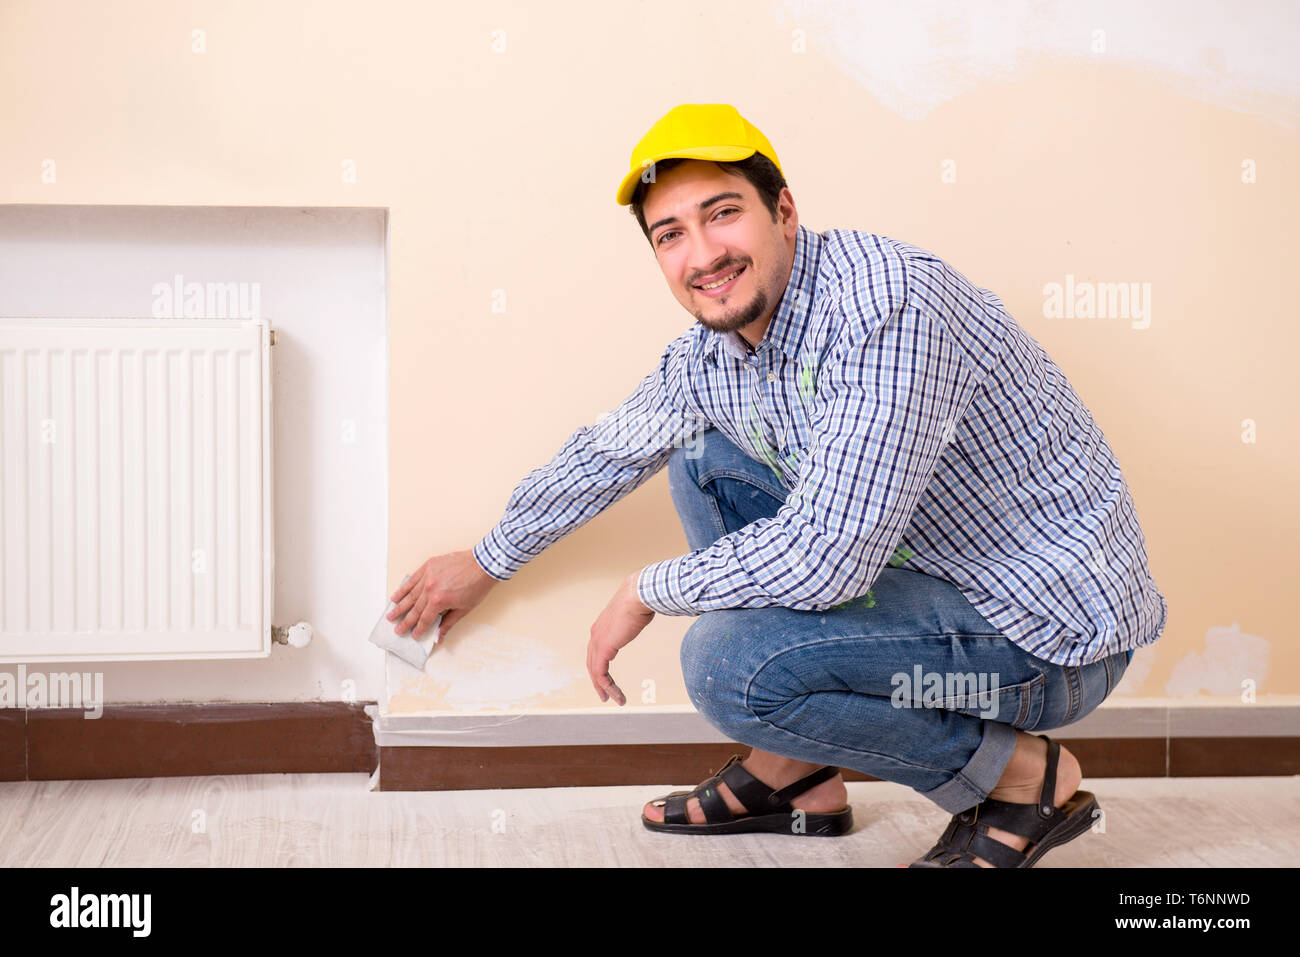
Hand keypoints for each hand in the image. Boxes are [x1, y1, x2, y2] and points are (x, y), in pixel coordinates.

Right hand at [387, 549, 497, 640]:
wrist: (483, 565)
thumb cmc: (476, 586)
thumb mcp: (464, 609)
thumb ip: (448, 623)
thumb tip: (439, 637)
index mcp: (439, 601)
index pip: (425, 619)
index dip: (419, 629)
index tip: (413, 635)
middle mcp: (430, 588)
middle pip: (414, 609)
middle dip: (405, 621)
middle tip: (397, 629)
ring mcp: (428, 576)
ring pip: (410, 595)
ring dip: (400, 606)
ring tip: (391, 615)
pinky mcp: (429, 566)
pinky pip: (413, 579)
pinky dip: (404, 588)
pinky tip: (397, 596)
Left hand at [586, 572, 655, 705]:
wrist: (639, 594)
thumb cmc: (642, 600)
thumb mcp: (635, 612)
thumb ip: (633, 618)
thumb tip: (643, 613)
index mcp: (601, 627)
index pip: (596, 651)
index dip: (600, 667)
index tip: (608, 679)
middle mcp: (595, 634)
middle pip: (591, 663)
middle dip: (598, 681)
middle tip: (605, 695)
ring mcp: (597, 641)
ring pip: (595, 671)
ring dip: (604, 688)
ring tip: (615, 700)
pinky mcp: (604, 648)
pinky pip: (601, 674)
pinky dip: (607, 687)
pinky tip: (616, 695)